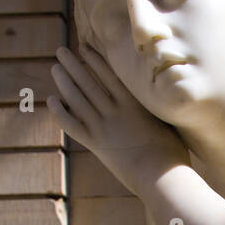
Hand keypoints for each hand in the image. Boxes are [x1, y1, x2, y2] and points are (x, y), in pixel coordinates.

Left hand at [47, 45, 187, 192]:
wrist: (161, 178)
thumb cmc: (172, 152)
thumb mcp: (169, 121)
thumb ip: (158, 106)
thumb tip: (160, 93)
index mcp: (133, 103)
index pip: (108, 74)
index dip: (94, 59)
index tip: (84, 47)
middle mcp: (114, 111)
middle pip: (87, 82)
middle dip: (73, 64)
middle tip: (61, 51)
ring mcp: (102, 128)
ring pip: (76, 98)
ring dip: (64, 81)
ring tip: (55, 68)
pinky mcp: (95, 145)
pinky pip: (71, 125)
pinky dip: (59, 112)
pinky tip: (52, 100)